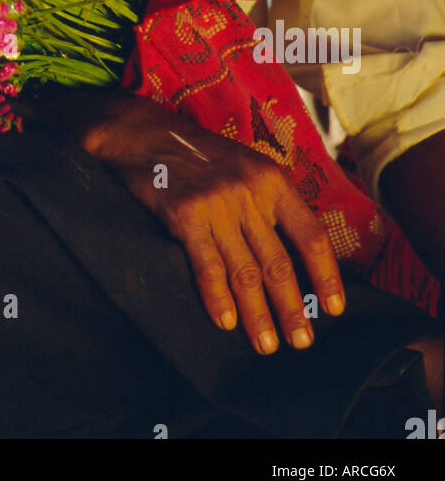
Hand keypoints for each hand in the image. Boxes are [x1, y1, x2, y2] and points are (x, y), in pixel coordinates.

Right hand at [24, 87, 345, 354]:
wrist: (147, 134)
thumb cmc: (202, 157)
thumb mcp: (247, 166)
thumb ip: (270, 204)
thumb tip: (297, 257)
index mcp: (273, 180)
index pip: (311, 234)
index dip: (326, 275)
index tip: (334, 309)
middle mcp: (249, 192)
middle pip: (278, 261)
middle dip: (292, 308)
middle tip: (301, 342)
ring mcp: (217, 203)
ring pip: (245, 270)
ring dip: (258, 315)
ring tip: (266, 345)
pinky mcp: (184, 214)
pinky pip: (207, 265)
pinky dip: (217, 297)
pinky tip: (225, 321)